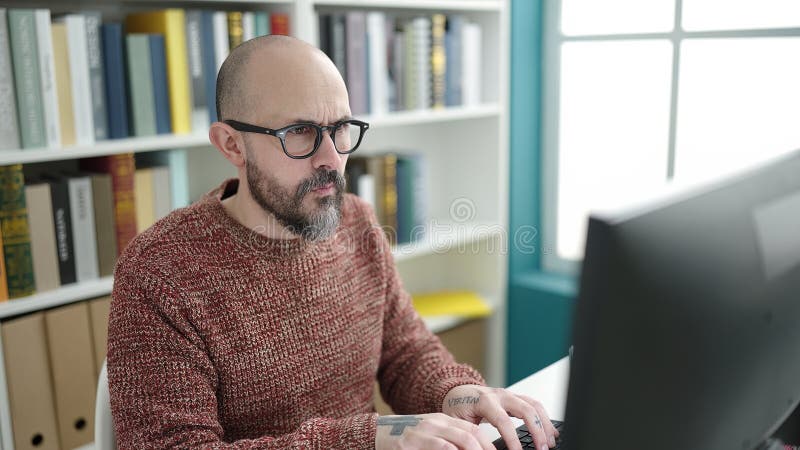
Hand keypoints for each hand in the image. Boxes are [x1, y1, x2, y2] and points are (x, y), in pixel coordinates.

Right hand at [374, 413, 494, 449]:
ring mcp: (423, 432)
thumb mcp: (431, 435)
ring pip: (458, 440)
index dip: (489, 444)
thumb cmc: (408, 438)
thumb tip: (473, 447)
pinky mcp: (409, 442)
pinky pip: (438, 447)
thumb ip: (450, 440)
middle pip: (470, 435)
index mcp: (443, 420)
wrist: (377, 433)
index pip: (474, 430)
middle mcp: (436, 423)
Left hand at [442, 385, 558, 449]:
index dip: (513, 439)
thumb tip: (477, 448)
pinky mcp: (514, 398)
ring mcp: (509, 395)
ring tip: (550, 442)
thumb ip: (469, 435)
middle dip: (537, 431)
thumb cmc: (457, 407)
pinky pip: (533, 404)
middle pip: (525, 409)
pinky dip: (544, 418)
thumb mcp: (458, 422)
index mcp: (484, 401)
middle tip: (542, 449)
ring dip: (544, 424)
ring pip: (534, 405)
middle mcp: (499, 395)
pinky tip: (549, 431)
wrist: (457, 392)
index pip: (503, 421)